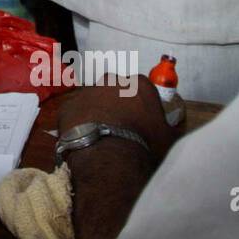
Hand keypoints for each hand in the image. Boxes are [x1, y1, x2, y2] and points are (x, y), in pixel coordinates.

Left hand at [57, 75, 174, 160]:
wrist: (110, 157)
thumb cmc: (144, 145)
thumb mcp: (167, 138)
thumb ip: (167, 126)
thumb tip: (171, 128)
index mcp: (139, 85)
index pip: (141, 89)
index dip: (140, 105)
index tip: (139, 120)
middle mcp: (111, 81)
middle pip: (114, 90)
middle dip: (115, 104)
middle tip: (118, 127)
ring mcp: (87, 91)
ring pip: (92, 100)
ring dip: (95, 113)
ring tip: (99, 136)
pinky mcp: (67, 105)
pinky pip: (73, 114)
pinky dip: (76, 123)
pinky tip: (82, 139)